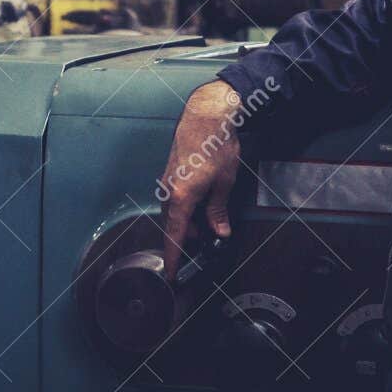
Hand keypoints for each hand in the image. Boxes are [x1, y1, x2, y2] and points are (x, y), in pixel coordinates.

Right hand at [158, 81, 242, 278]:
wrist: (206, 116)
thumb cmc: (215, 145)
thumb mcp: (224, 184)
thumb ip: (218, 212)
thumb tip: (220, 230)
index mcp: (181, 198)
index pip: (174, 237)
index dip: (173, 258)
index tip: (171, 274)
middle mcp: (168, 191)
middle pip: (173, 225)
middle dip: (186, 237)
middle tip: (203, 243)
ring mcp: (167, 180)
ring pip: (173, 211)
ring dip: (186, 220)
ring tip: (205, 222)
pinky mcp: (171, 171)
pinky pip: (174, 197)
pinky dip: (184, 206)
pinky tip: (199, 203)